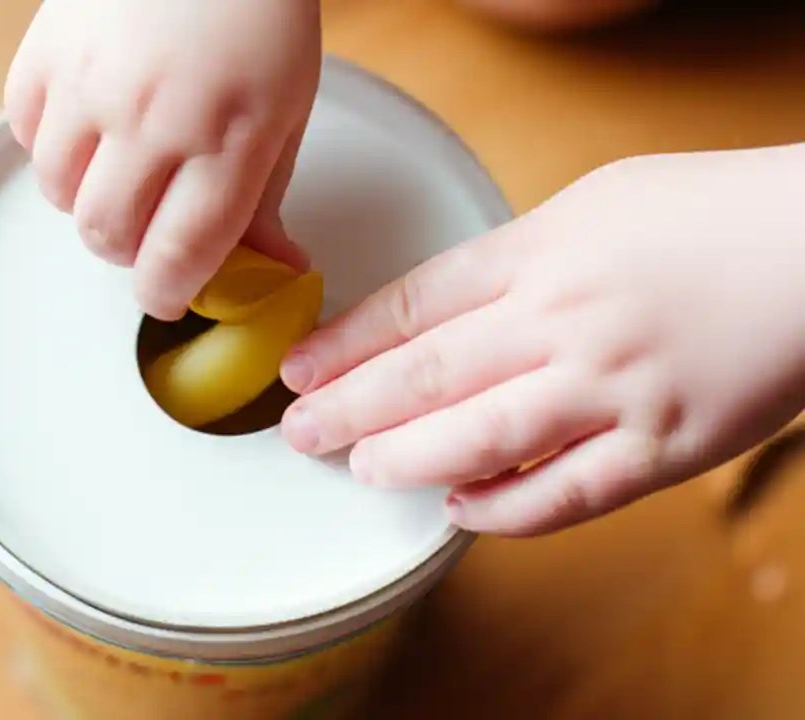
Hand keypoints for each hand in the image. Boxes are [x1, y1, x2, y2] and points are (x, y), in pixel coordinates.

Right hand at [4, 0, 321, 319]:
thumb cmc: (255, 15)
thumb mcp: (286, 109)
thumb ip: (267, 196)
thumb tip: (272, 269)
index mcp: (228, 138)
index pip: (180, 255)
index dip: (168, 293)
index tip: (168, 296)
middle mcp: (153, 118)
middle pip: (108, 236)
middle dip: (126, 252)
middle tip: (146, 231)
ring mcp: (91, 85)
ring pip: (59, 194)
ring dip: (87, 201)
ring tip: (117, 171)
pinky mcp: (46, 53)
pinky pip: (28, 137)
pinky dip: (52, 149)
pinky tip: (86, 127)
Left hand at [279, 144, 804, 534]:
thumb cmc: (709, 215)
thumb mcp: (593, 204)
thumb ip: (516, 256)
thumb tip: (443, 306)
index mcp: (540, 254)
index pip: (413, 305)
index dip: (344, 344)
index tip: (300, 369)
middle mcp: (564, 322)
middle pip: (427, 374)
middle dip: (348, 408)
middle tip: (299, 432)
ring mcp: (612, 388)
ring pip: (481, 438)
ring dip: (406, 460)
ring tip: (362, 470)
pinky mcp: (663, 446)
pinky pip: (565, 494)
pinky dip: (503, 510)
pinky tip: (460, 510)